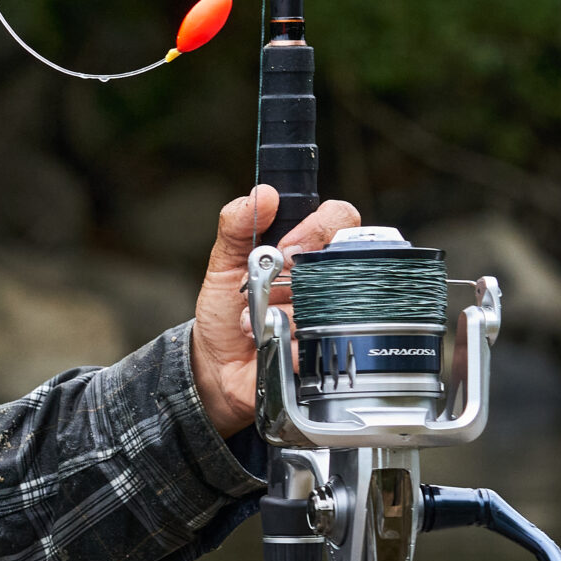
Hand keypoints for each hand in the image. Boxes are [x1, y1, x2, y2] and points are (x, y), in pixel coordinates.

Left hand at [192, 184, 361, 436]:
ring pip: (333, 301)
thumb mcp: (223, 264)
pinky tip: (270, 342)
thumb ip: (237, 227)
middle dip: (298, 272)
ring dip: (286, 309)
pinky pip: (322, 342)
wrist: (215, 367)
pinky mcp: (328, 353)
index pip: (340, 219)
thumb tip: (262, 194)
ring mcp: (333, 317)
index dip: (318, 228)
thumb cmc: (226, 312)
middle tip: (268, 284)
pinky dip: (287, 341)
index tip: (286, 247)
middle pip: (345, 258)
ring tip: (261, 318)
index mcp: (309, 252)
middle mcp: (328, 281)